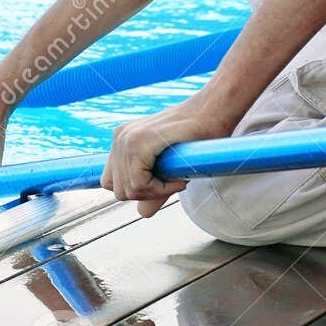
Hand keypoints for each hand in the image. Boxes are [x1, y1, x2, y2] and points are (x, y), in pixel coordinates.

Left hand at [101, 92, 238, 218]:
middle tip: (172, 183)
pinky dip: (161, 189)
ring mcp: (127, 137)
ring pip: (129, 190)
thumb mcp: (169, 169)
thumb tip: (142, 213)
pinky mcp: (139, 141)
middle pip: (118, 190)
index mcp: (121, 140)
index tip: (162, 184)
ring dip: (155, 193)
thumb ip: (152, 190)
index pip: (111, 182)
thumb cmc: (196, 138)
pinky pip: (140, 183)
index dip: (136, 191)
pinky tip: (179, 179)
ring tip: (177, 179)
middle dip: (146, 195)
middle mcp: (120, 137)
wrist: (215, 111)